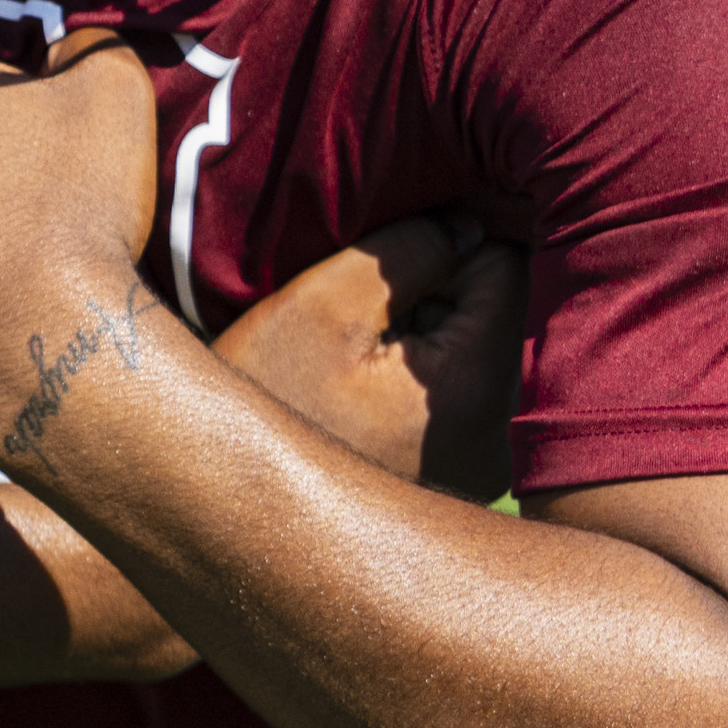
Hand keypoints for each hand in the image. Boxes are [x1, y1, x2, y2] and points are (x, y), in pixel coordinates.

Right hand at [216, 215, 526, 501]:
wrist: (222, 500)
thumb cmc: (260, 397)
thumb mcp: (323, 301)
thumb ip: (410, 249)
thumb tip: (468, 228)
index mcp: (472, 392)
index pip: (505, 270)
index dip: (445, 246)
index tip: (383, 264)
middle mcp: (493, 443)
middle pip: (492, 317)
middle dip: (435, 297)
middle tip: (358, 315)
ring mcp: (474, 471)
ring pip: (471, 355)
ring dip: (422, 337)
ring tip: (351, 355)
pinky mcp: (450, 484)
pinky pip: (453, 399)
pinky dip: (414, 378)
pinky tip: (357, 390)